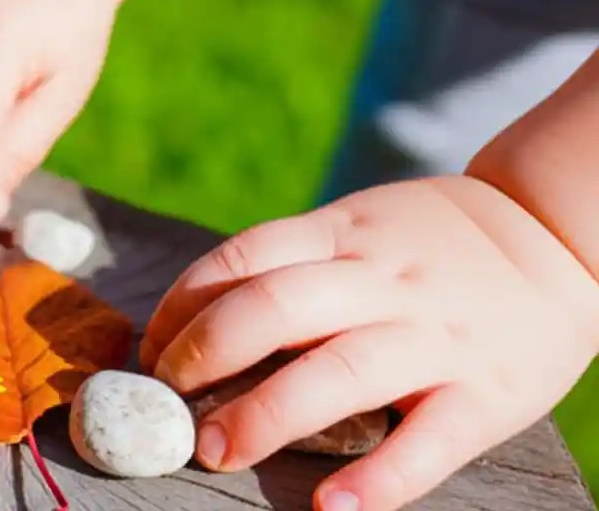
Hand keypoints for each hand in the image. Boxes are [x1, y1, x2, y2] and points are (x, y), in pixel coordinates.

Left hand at [138, 177, 598, 510]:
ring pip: (339, 372)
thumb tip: (195, 313)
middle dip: (204, 355)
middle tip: (164, 403)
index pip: (241, 258)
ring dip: (266, 414)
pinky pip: (428, 443)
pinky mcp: (484, 393)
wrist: (558, 233)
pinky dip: (378, 480)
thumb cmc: (432, 241)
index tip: (149, 348)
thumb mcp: (360, 224)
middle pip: (274, 309)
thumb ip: (293, 261)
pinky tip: (330, 510)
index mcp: (343, 234)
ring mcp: (434, 336)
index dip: (181, 304)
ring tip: (215, 448)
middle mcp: (382, 280)